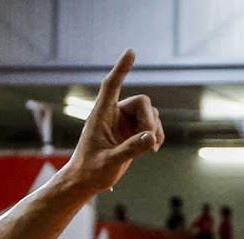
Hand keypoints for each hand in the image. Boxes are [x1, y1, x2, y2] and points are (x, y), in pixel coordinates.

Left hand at [62, 50, 164, 194]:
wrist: (87, 182)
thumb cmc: (91, 171)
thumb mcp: (110, 162)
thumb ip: (130, 149)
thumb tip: (151, 138)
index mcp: (100, 114)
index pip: (111, 85)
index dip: (121, 69)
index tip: (131, 52)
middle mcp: (113, 114)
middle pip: (142, 102)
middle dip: (150, 120)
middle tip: (151, 141)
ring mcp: (124, 122)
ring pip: (151, 114)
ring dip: (155, 130)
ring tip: (150, 150)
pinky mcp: (133, 133)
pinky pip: (153, 126)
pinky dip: (156, 135)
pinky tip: (151, 149)